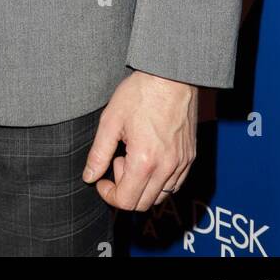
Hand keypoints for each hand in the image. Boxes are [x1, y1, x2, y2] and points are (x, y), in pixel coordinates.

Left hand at [81, 70, 196, 210]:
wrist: (171, 76)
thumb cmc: (141, 93)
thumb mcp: (111, 120)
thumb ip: (99, 153)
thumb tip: (89, 176)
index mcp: (144, 161)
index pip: (126, 201)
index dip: (108, 194)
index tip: (101, 178)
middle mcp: (166, 168)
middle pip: (142, 204)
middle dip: (124, 189)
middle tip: (118, 160)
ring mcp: (181, 163)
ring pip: (160, 196)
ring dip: (142, 186)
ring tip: (134, 155)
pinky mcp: (190, 157)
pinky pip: (175, 184)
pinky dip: (159, 181)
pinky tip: (149, 158)